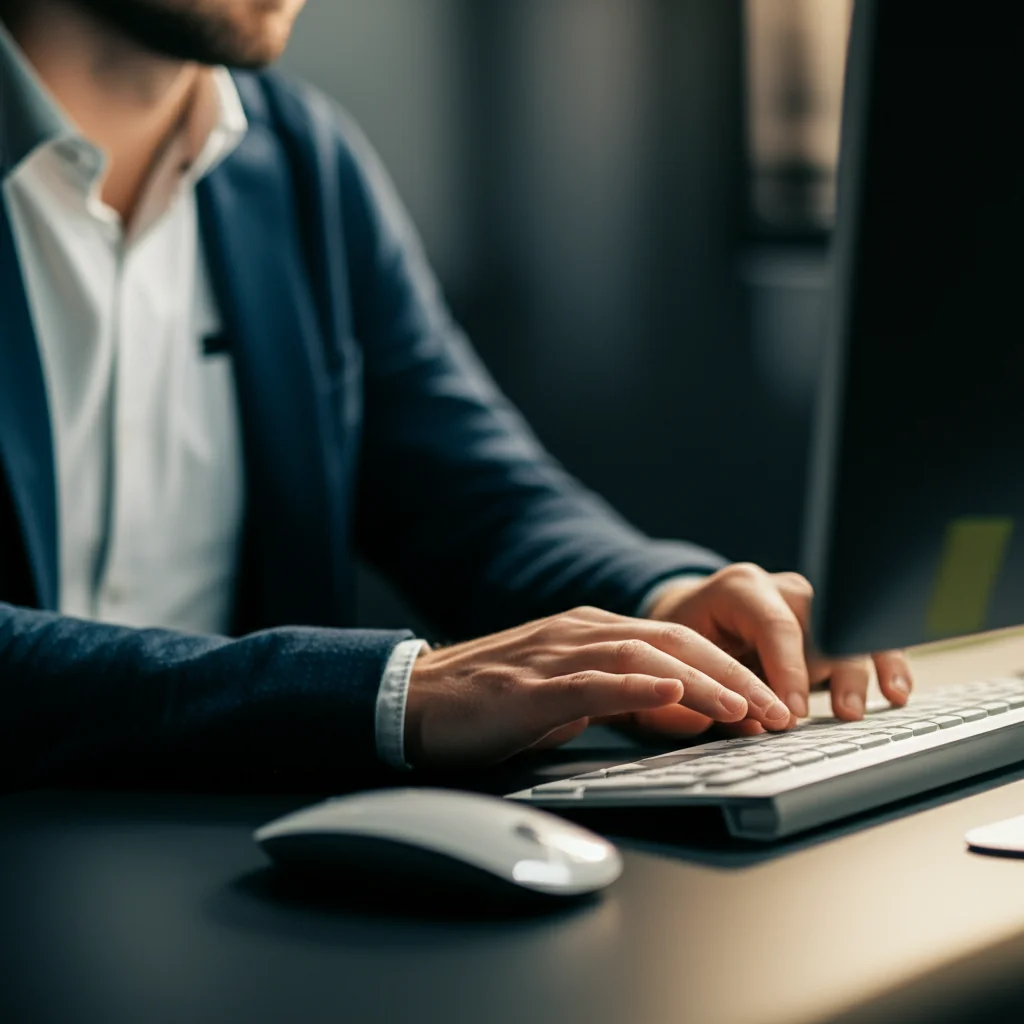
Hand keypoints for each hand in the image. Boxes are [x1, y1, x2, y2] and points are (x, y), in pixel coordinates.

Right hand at [404, 605, 794, 765]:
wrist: (416, 699)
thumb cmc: (490, 701)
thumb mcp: (567, 695)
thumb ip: (620, 696)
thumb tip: (681, 712)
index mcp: (591, 632)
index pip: (677, 644)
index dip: (729, 669)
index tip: (769, 701)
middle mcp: (580, 633)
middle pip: (673, 643)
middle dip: (733, 675)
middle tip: (778, 709)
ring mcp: (555, 656)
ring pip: (643, 658)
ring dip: (701, 682)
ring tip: (744, 708)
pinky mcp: (529, 689)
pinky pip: (591, 683)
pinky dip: (636, 688)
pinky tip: (671, 695)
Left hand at [635, 563, 912, 737]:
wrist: (692, 616)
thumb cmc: (687, 639)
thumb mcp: (685, 657)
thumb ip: (712, 688)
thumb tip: (752, 724)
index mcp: (741, 588)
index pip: (774, 625)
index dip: (788, 670)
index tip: (793, 714)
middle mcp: (782, 590)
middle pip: (823, 625)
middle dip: (835, 671)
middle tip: (843, 714)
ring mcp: (812, 604)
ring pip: (850, 632)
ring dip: (863, 672)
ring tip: (876, 705)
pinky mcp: (830, 624)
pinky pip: (864, 640)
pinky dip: (882, 665)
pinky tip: (895, 692)